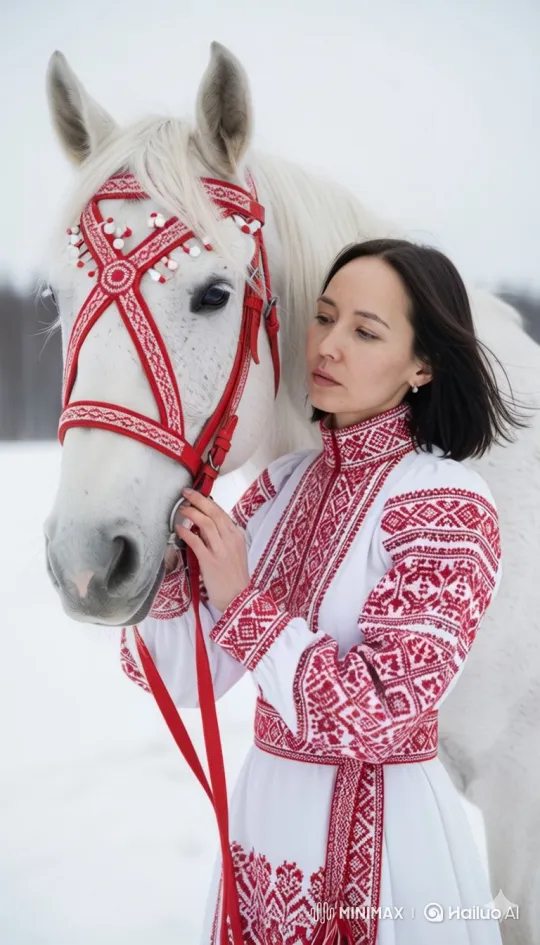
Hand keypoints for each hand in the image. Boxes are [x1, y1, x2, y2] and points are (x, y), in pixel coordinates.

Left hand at [175, 488, 250, 612]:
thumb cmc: (234, 577)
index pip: (221, 513)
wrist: (239, 599)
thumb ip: (222, 538)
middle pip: (213, 513)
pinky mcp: (210, 561)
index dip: (207, 502)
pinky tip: (178, 528)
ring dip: (191, 513)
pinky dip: (186, 532)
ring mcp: (221, 550)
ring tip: (181, 509)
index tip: (196, 495)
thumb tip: (204, 525)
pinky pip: (196, 542)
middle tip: (185, 492)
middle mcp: (231, 540)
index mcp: (237, 536)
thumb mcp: (234, 552)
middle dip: (198, 500)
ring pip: (205, 523)